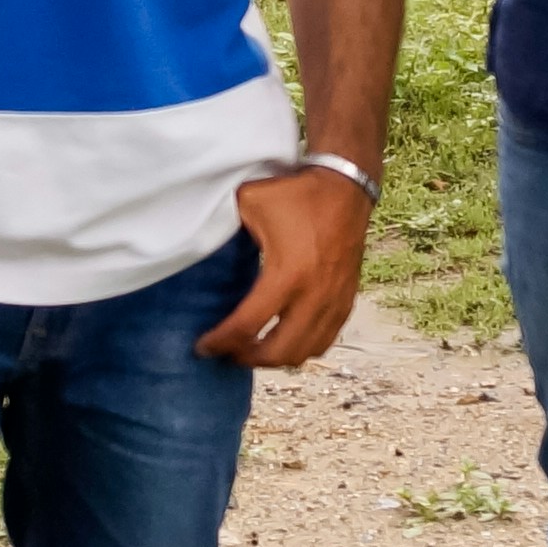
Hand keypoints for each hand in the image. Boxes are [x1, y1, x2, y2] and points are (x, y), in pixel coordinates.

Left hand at [198, 163, 373, 368]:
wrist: (346, 188)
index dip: (220, 342)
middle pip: (277, 352)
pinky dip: (302, 349)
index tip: (203, 347)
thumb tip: (200, 239)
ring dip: (275, 359)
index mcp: (287, 275)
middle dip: (246, 358)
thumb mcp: (251, 203)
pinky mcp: (346, 300)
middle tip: (227, 352)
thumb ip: (226, 226)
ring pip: (304, 352)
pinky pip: (325, 341)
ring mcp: (333, 301)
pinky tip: (285, 341)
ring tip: (253, 350)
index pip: (247, 326)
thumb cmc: (297, 194)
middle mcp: (313, 295)